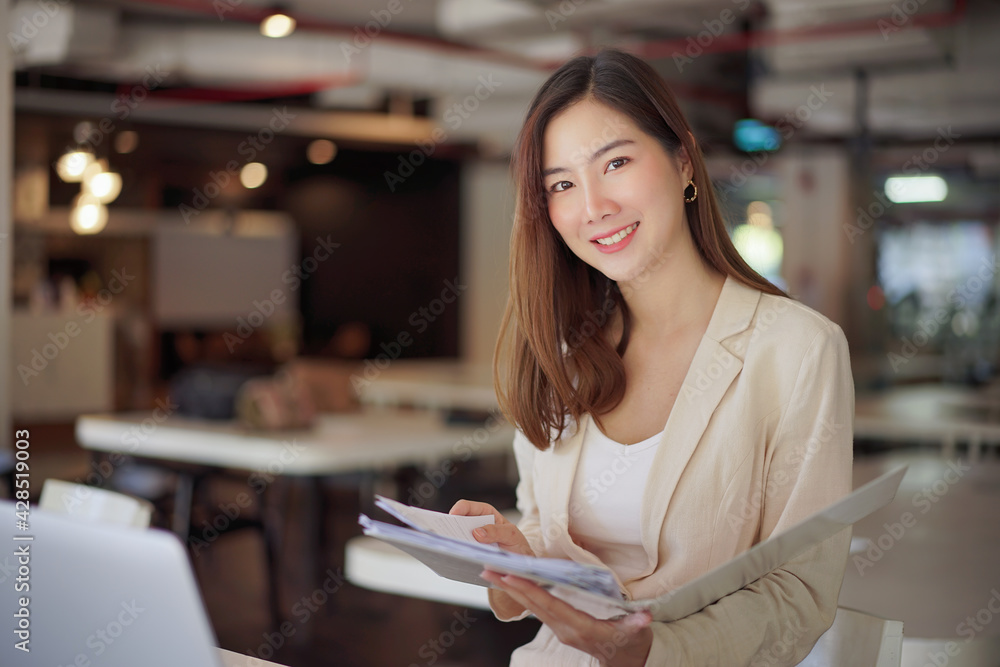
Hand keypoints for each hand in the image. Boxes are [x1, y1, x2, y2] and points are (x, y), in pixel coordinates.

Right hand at [449, 500, 534, 555]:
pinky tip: (457, 559)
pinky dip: (457, 554)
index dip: (458, 509)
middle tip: (446, 535)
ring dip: (452, 542)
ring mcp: (471, 539)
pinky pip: (459, 552)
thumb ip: (497, 531)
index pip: (466, 507)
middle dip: (449, 527)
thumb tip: (477, 533)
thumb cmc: (516, 543)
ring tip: (451, 549)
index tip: (453, 517)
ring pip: (455, 538)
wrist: (521, 561)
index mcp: (484, 513)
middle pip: (456, 522)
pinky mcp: (470, 553)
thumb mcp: (511, 534)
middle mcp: (474, 525)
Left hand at [481, 571, 652, 666]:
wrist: (626, 660)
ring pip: (532, 607)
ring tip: (491, 574)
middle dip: (511, 587)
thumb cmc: (631, 642)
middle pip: (535, 606)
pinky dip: (523, 595)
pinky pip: (538, 609)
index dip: (531, 591)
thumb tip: (645, 618)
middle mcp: (566, 629)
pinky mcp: (560, 626)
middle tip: (488, 570)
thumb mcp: (637, 633)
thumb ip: (637, 625)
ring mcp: (561, 629)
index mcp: (582, 629)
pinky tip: (511, 584)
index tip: (512, 577)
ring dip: (511, 590)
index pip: (552, 607)